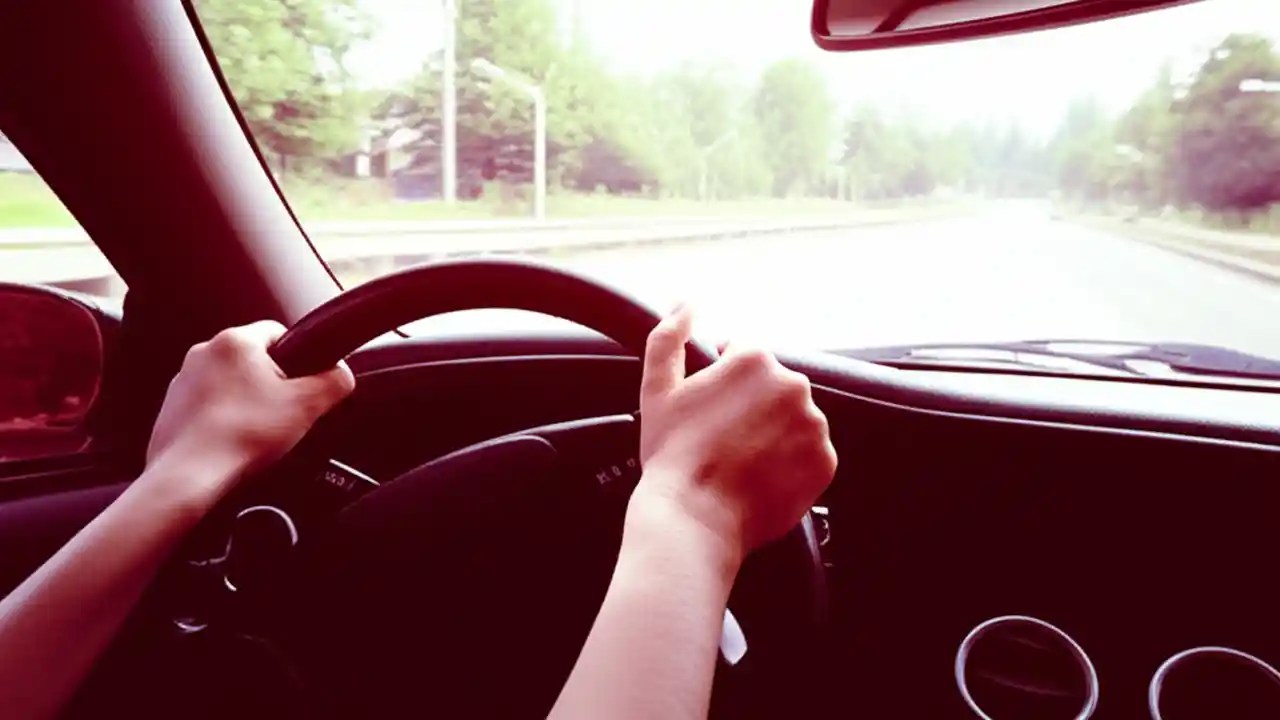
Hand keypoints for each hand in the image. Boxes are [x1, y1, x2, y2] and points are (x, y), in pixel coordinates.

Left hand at [145, 321, 354, 507]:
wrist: (191, 475)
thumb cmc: (241, 436)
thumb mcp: (307, 405)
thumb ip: (335, 381)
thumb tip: (341, 375)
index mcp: (235, 341)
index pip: (280, 332)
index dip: (300, 360)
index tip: (303, 388)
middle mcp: (204, 353)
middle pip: (255, 361)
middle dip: (272, 385)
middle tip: (284, 414)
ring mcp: (183, 381)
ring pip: (232, 384)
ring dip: (247, 403)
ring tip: (257, 432)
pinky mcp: (172, 408)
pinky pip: (210, 407)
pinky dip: (224, 420)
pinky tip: (234, 442)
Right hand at [633, 306, 836, 557]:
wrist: (694, 519)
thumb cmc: (672, 455)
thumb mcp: (657, 388)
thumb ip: (669, 336)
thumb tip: (685, 305)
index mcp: (755, 361)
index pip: (746, 354)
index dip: (724, 379)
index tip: (712, 407)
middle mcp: (793, 386)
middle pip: (774, 386)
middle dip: (753, 405)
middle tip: (724, 437)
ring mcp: (813, 425)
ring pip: (794, 419)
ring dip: (774, 432)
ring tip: (741, 459)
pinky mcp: (824, 462)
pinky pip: (809, 453)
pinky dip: (789, 463)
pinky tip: (759, 476)